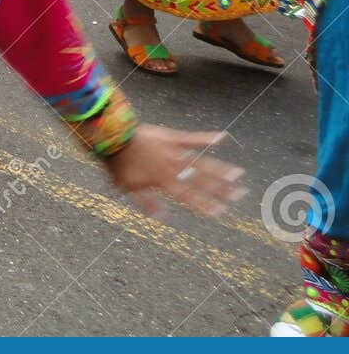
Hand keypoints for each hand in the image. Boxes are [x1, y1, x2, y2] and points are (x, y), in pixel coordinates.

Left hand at [102, 124, 244, 218]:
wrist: (111, 136)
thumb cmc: (117, 163)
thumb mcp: (127, 188)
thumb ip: (147, 203)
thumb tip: (162, 217)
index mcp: (164, 182)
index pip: (189, 197)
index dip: (205, 204)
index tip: (221, 211)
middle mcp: (173, 168)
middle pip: (202, 180)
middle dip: (222, 189)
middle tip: (241, 194)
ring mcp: (174, 151)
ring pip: (201, 162)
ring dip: (220, 168)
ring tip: (238, 173)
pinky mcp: (172, 136)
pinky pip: (192, 137)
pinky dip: (207, 137)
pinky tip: (222, 137)